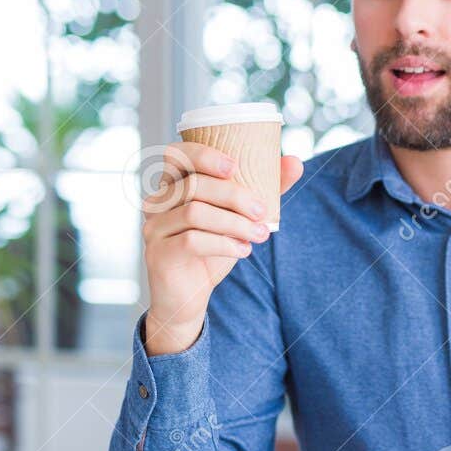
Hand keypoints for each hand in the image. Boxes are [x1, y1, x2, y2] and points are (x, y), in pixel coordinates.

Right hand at [141, 144, 303, 354]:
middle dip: (234, 196)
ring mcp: (154, 228)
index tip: (235, 166)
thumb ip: (264, 191)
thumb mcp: (238, 218)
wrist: (189, 296)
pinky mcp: (159, 254)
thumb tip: (295, 161)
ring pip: (195, 213)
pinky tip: (243, 250)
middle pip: (194, 185)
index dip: (204, 155)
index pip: (177, 155)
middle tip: (262, 211)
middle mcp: (158, 202)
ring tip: (260, 235)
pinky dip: (224, 244)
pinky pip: (192, 241)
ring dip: (235, 223)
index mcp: (173, 186)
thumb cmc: (212, 250)